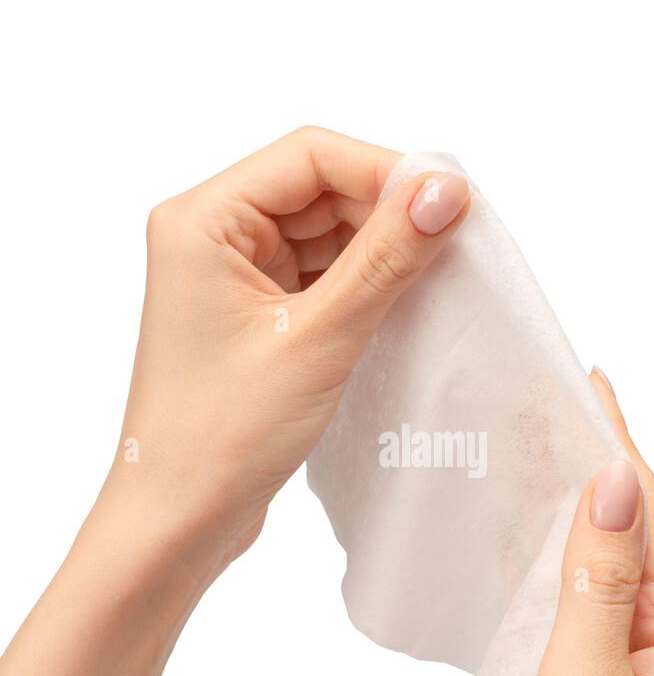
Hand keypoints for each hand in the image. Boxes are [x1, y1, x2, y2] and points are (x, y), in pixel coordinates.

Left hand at [105, 126, 469, 581]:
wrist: (176, 520)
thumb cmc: (222, 433)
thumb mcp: (319, 337)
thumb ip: (385, 257)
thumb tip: (446, 190)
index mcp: (202, 220)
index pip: (311, 156)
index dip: (386, 171)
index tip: (452, 204)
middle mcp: (210, 234)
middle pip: (320, 188)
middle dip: (387, 212)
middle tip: (454, 245)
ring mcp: (231, 276)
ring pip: (325, 233)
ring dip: (379, 251)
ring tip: (433, 281)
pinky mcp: (253, 316)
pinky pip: (319, 276)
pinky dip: (362, 285)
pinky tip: (401, 306)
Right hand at [506, 368, 653, 675]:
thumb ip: (596, 580)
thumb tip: (616, 481)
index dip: (619, 446)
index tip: (590, 383)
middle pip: (637, 537)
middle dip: (595, 471)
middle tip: (549, 407)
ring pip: (608, 577)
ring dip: (573, 520)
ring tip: (531, 464)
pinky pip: (585, 619)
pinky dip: (556, 577)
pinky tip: (525, 561)